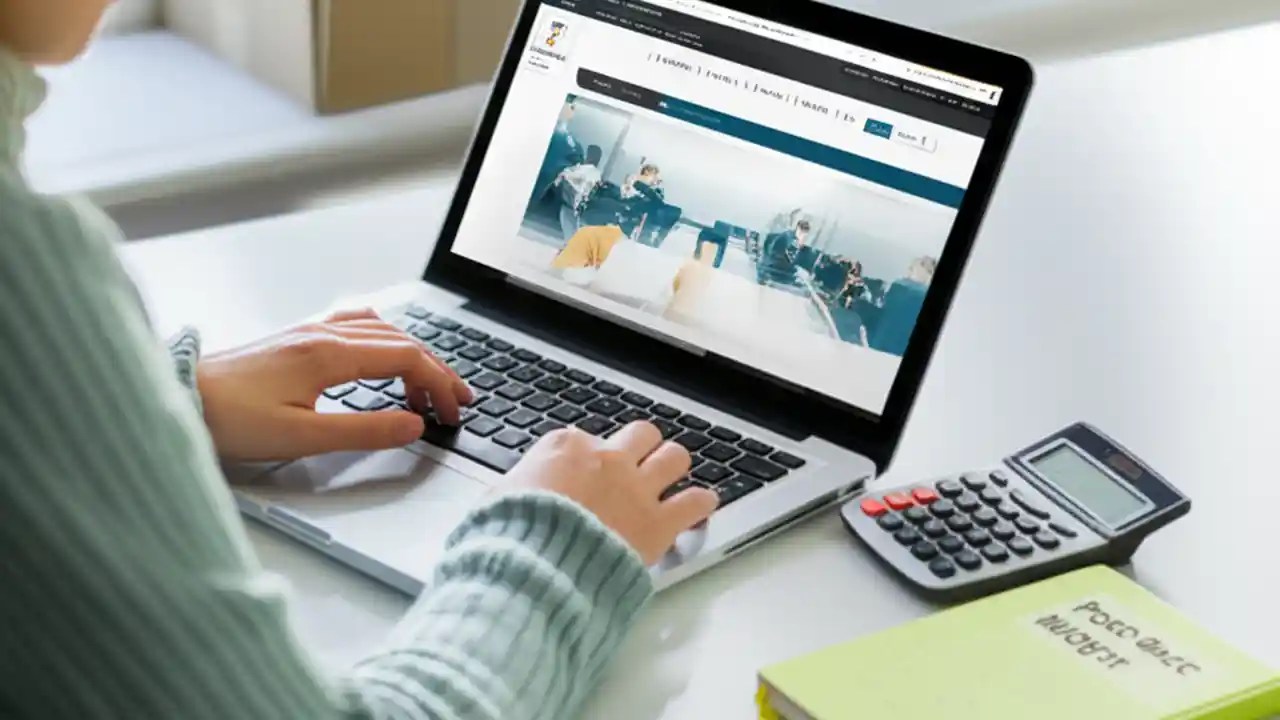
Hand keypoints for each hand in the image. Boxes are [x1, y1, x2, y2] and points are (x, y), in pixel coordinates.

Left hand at [197, 308, 472, 462]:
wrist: (175, 397)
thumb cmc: (229, 419)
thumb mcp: (303, 437)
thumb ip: (365, 431)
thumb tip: (413, 425)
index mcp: (330, 354)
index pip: (407, 359)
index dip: (439, 386)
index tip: (452, 413)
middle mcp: (322, 335)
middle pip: (401, 342)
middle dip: (437, 370)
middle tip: (458, 400)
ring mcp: (308, 333)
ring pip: (380, 331)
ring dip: (412, 354)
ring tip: (427, 384)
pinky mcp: (295, 340)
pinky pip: (355, 327)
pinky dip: (383, 342)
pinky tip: (380, 355)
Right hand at [506, 422, 718, 564]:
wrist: (536, 567)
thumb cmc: (510, 537)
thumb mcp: (495, 502)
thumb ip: (512, 492)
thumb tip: (505, 499)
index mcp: (564, 449)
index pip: (587, 439)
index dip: (590, 458)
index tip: (589, 473)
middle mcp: (606, 459)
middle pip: (640, 435)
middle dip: (642, 448)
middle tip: (640, 466)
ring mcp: (636, 487)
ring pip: (675, 456)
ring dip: (674, 467)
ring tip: (672, 480)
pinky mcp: (659, 521)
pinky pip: (696, 501)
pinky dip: (700, 503)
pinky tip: (700, 507)